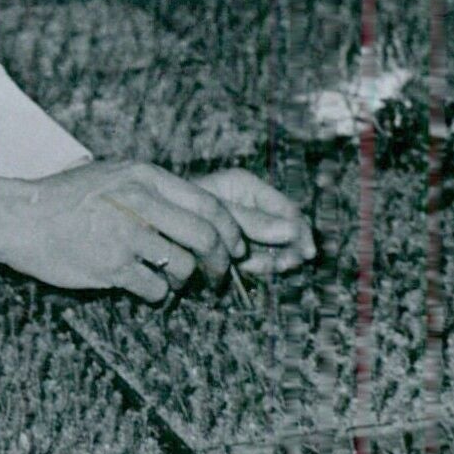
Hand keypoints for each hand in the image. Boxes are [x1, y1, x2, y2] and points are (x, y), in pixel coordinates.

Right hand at [0, 159, 249, 304]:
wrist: (20, 216)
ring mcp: (127, 235)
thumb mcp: (113, 176)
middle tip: (218, 277)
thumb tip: (196, 213)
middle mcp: (140, 202)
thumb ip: (152, 190)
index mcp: (145, 176)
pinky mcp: (112, 266)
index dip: (232, 232)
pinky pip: (156, 289)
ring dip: (188, 282)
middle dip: (221, 263)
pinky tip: (147, 291)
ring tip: (175, 284)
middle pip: (206, 237)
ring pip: (185, 266)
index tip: (236, 248)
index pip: (209, 205)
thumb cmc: (66, 198)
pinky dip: (159, 296)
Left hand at [191, 168, 315, 277]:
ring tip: (257, 264)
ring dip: (274, 259)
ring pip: (275, 246)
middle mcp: (247, 203)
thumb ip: (253, 221)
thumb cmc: (179, 210)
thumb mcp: (218, 212)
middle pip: (285, 228)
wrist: (148, 225)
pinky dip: (259, 265)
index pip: (287, 209)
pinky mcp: (235, 245)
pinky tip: (249, 267)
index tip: (305, 252)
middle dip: (286, 247)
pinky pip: (258, 257)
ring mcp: (242, 224)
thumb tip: (292, 229)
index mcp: (244, 186)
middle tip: (286, 263)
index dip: (299, 230)